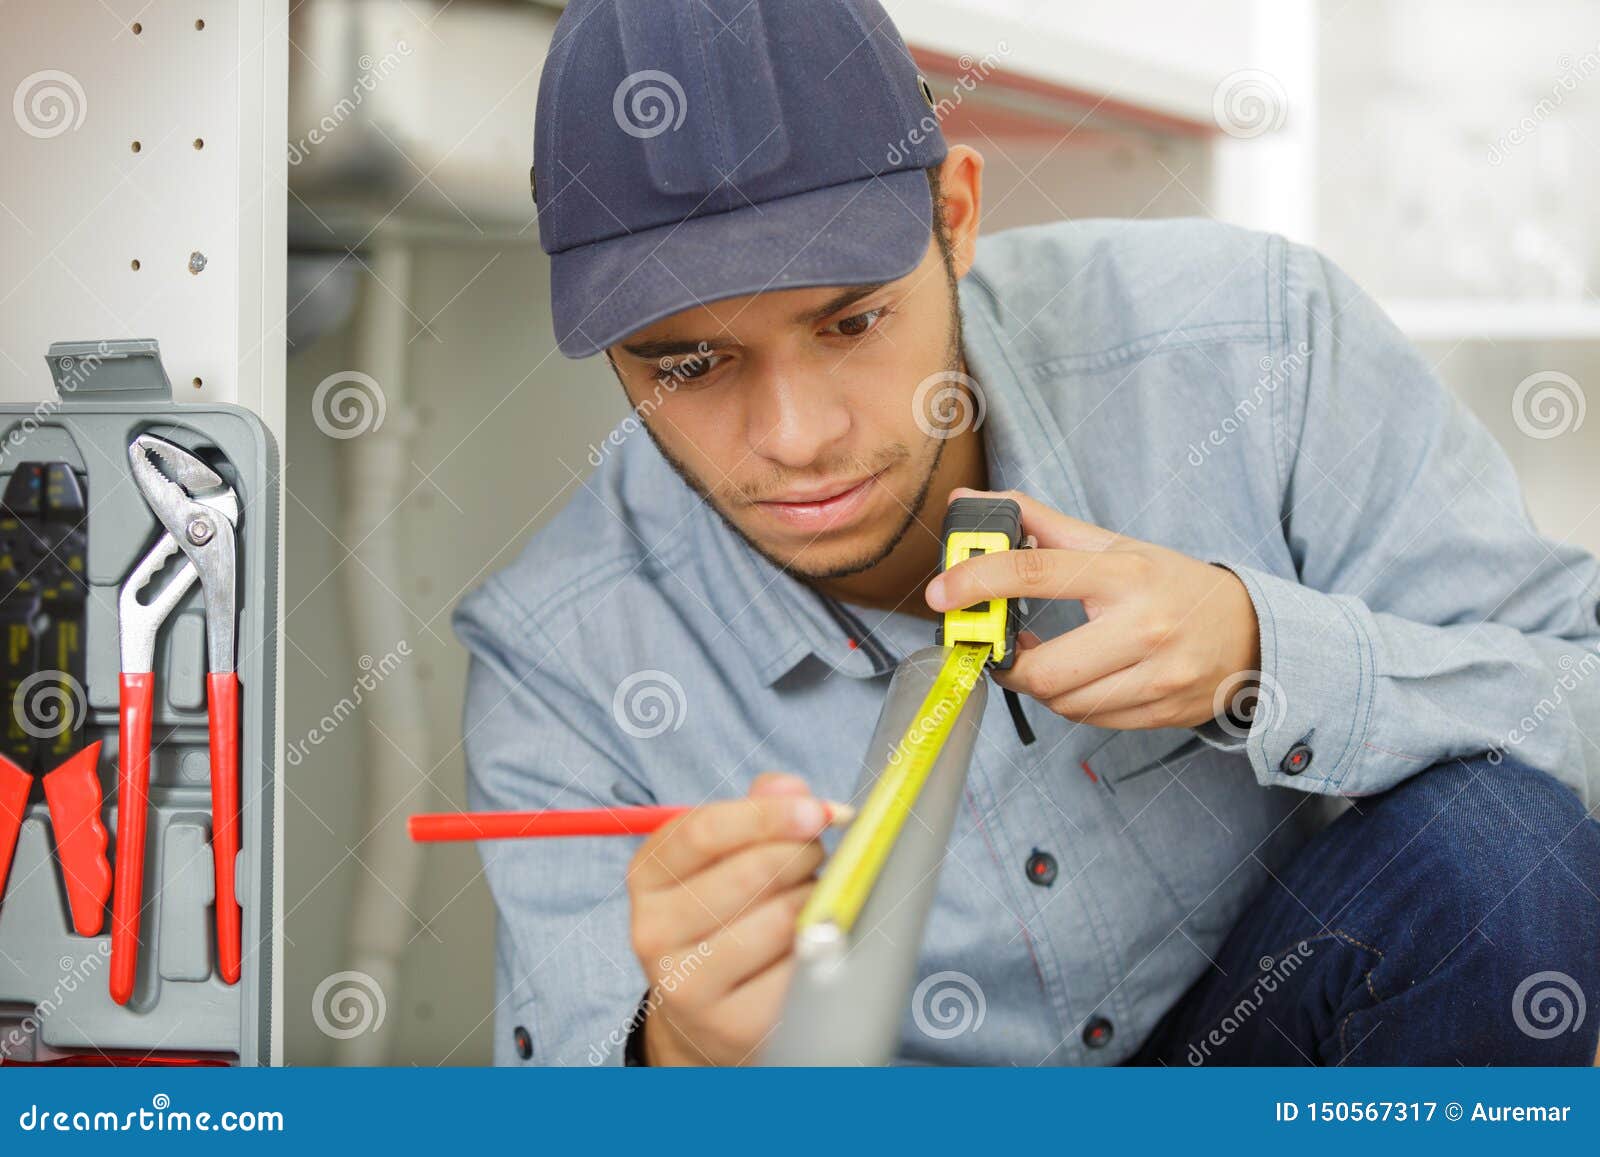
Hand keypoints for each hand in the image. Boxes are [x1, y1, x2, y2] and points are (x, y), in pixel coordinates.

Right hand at [627, 772, 828, 1065]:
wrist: (707, 1015)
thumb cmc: (726, 915)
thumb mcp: (726, 855)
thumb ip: (757, 810)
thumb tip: (792, 789)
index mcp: (648, 876)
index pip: (705, 831)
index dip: (768, 815)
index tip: (818, 811)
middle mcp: (654, 931)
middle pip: (749, 873)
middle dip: (800, 855)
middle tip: (814, 857)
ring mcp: (688, 984)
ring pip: (780, 919)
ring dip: (814, 900)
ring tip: (809, 900)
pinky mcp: (732, 1025)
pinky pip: (798, 969)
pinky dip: (817, 946)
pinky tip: (809, 943)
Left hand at [924, 488, 1260, 730]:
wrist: (1251, 632)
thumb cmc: (1171, 584)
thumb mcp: (1113, 545)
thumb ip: (1041, 523)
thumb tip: (973, 499)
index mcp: (1125, 575)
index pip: (1035, 572)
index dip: (978, 582)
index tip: (942, 593)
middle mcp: (1144, 628)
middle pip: (1044, 667)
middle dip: (1007, 661)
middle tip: (998, 644)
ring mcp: (1157, 676)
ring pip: (1063, 701)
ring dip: (1037, 683)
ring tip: (1042, 656)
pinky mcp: (1162, 712)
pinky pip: (1090, 719)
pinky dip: (1070, 701)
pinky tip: (1077, 677)